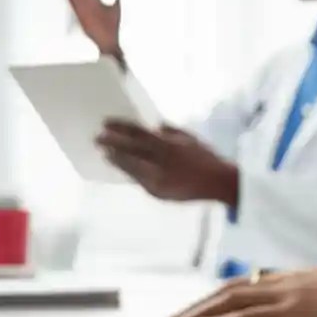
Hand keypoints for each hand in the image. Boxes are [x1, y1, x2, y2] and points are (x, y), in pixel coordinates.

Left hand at [96, 120, 238, 204]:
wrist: (218, 183)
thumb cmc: (206, 158)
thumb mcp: (189, 137)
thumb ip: (170, 131)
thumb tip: (154, 127)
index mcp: (167, 145)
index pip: (137, 134)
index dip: (120, 128)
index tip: (106, 123)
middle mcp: (160, 162)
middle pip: (130, 151)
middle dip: (112, 144)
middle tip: (97, 138)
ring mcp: (157, 179)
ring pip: (131, 168)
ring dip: (116, 160)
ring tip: (105, 154)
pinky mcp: (158, 193)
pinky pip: (138, 180)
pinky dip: (129, 173)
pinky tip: (122, 169)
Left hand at [169, 268, 316, 316]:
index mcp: (299, 277)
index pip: (250, 284)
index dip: (222, 295)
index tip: (203, 307)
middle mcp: (287, 281)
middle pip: (231, 289)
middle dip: (200, 304)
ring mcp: (289, 295)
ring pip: (231, 299)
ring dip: (200, 313)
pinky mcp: (294, 312)